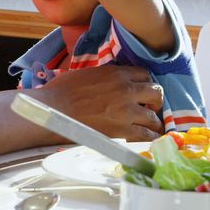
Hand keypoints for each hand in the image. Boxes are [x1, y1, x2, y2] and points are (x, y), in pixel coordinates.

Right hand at [33, 65, 164, 139]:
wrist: (53, 110)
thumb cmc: (63, 90)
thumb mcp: (90, 72)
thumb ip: (108, 75)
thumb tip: (115, 80)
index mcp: (117, 73)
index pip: (145, 74)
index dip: (146, 83)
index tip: (143, 90)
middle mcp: (126, 90)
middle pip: (156, 92)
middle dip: (155, 99)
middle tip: (151, 106)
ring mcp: (126, 111)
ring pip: (153, 115)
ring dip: (153, 119)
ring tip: (152, 124)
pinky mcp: (122, 130)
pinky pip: (145, 134)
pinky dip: (150, 136)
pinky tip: (149, 137)